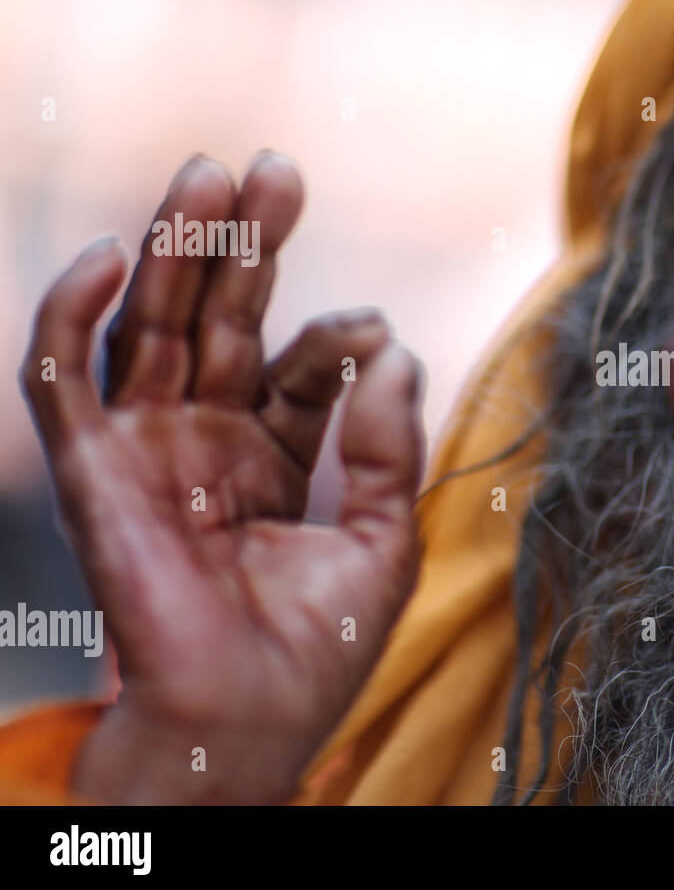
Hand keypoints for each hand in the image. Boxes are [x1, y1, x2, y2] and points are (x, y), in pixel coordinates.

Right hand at [20, 152, 425, 802]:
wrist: (250, 721)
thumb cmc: (316, 647)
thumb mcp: (381, 537)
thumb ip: (387, 441)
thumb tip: (393, 346)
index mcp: (275, 452)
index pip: (301, 363)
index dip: (336, 335)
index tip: (371, 330)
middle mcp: (208, 437)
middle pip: (220, 317)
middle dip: (246, 244)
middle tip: (278, 169)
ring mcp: (148, 446)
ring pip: (148, 324)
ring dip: (171, 248)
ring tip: (209, 177)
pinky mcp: (94, 467)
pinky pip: (63, 374)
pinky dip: (73, 310)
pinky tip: (110, 252)